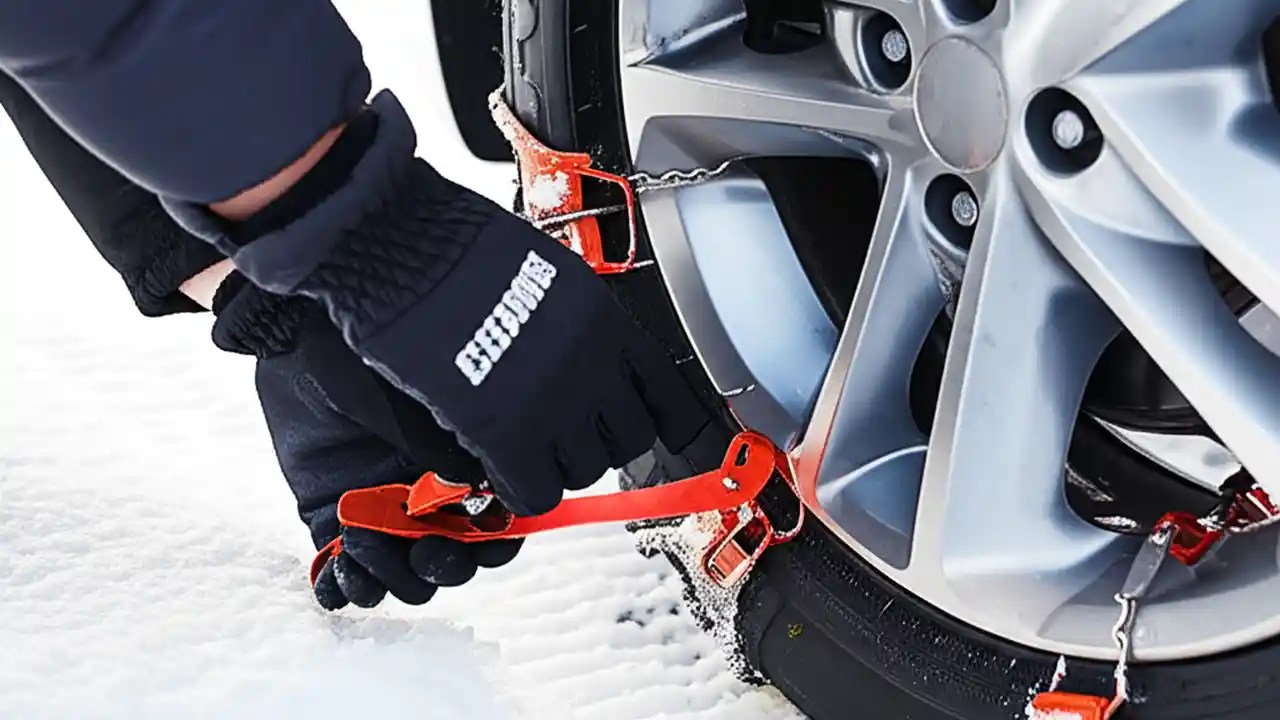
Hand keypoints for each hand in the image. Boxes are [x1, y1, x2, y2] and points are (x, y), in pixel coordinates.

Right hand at [181, 93, 714, 517]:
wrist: (400, 244)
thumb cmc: (454, 245)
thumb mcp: (544, 274)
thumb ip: (573, 327)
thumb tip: (581, 370)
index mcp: (606, 321)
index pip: (665, 393)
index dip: (657, 421)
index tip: (649, 432)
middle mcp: (594, 364)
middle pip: (629, 440)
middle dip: (596, 444)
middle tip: (560, 437)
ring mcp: (556, 401)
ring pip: (584, 472)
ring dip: (554, 466)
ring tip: (521, 448)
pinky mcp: (507, 432)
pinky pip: (536, 491)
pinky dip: (519, 489)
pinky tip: (497, 469)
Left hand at [211, 274, 521, 608]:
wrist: (299, 336)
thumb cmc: (366, 351)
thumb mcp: (420, 393)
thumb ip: (450, 445)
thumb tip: (478, 489)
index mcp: (464, 465)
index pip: (498, 525)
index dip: (495, 541)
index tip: (478, 530)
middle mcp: (429, 496)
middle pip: (457, 561)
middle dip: (444, 565)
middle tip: (424, 549)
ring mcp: (381, 513)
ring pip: (406, 578)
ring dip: (394, 577)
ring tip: (365, 542)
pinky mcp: (330, 523)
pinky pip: (345, 579)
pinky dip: (346, 587)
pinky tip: (341, 565)